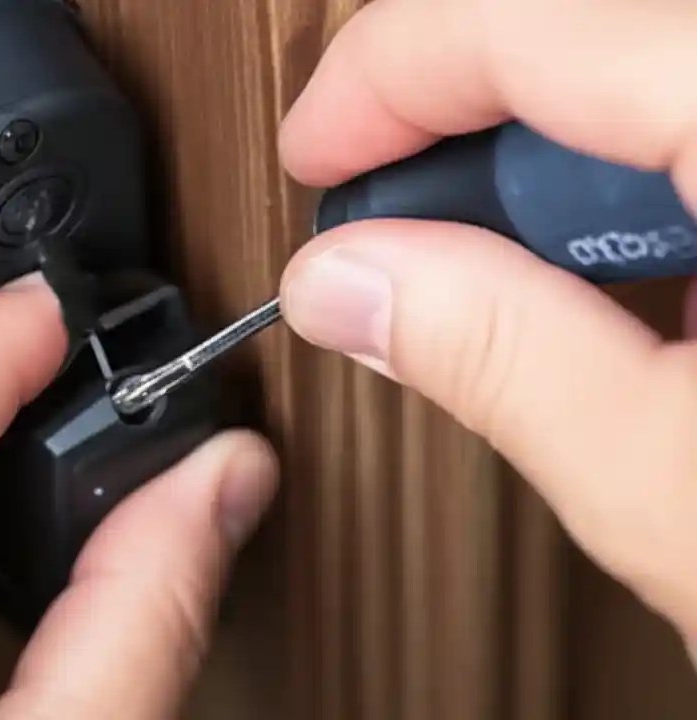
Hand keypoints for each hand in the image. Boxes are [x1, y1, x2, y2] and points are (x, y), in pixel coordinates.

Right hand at [279, 0, 696, 653]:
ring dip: (567, 149)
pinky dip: (660, 171)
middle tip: (405, 228)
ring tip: (530, 274)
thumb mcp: (680, 493)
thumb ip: (492, 360)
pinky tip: (653, 272)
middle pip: (603, 20)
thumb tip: (349, 281)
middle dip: (468, 112)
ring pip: (661, 58)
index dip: (387, 74)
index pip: (537, 18)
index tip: (322, 152)